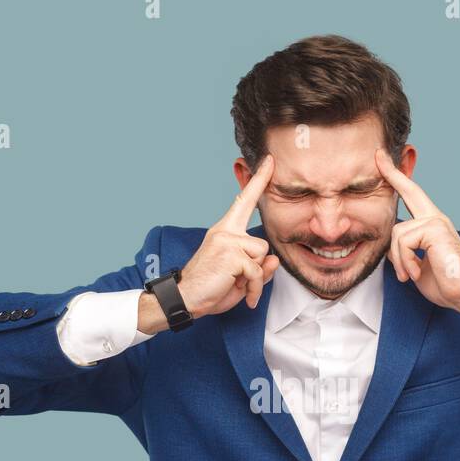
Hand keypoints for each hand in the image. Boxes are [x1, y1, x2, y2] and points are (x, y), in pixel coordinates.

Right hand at [179, 154, 281, 317]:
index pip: (244, 201)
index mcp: (226, 231)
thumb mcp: (241, 279)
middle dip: (257, 266)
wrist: (186, 299)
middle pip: (261, 243)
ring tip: (238, 286)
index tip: (270, 161)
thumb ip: (259, 269)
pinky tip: (245, 297)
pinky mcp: (231, 254)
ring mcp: (227, 240)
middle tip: (240, 278)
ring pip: (261, 255)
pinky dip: (254, 288)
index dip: (258, 180)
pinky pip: (257, 271)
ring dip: (255, 278)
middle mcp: (225, 231)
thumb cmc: (211, 288)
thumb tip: (273, 260)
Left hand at [374, 147, 459, 329]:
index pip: (413, 199)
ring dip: (399, 260)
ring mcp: (437, 222)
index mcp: (432, 225)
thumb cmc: (446, 284)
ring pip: (397, 233)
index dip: (399, 180)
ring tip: (409, 275)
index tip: (385, 163)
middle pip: (410, 190)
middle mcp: (436, 219)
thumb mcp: (417, 266)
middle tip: (378, 156)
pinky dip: (406, 262)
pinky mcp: (435, 229)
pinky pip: (404, 242)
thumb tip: (390, 248)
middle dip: (392, 173)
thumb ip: (405, 252)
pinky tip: (416, 273)